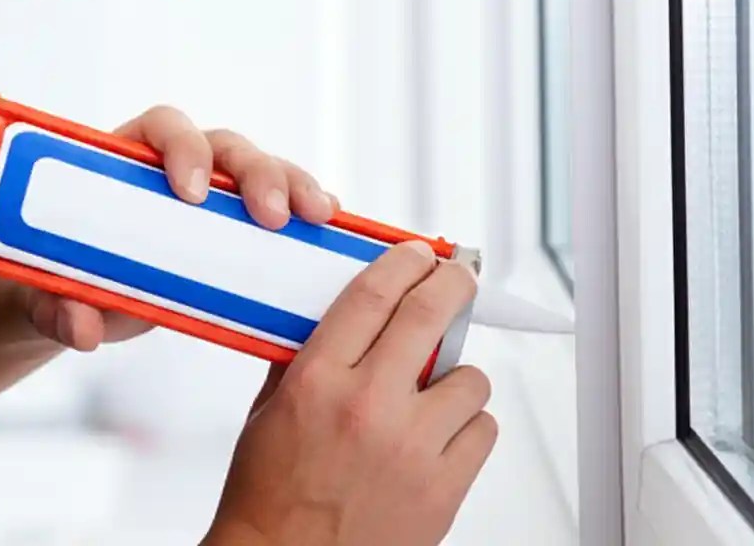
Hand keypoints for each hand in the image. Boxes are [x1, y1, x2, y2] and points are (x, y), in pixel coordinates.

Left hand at [21, 106, 338, 350]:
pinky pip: (283, 204)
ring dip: (294, 187)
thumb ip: (54, 307)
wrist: (85, 301)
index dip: (182, 149)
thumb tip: (79, 326)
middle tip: (272, 214)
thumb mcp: (48, 296)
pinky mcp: (243, 225)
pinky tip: (329, 227)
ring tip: (317, 217)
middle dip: (256, 173)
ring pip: (264, 171)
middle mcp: (179, 165)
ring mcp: (219, 194)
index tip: (192, 190)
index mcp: (127, 159)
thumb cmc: (62, 280)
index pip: (163, 128)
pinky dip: (307, 211)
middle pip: (227, 147)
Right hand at [203, 242, 497, 545]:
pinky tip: (442, 437)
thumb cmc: (268, 498)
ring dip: (457, 378)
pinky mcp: (441, 488)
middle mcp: (367, 407)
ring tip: (433, 397)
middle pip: (430, 314)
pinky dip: (468, 428)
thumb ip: (307, 361)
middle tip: (459, 279)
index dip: (403, 263)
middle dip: (453, 283)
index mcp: (317, 382)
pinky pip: (484, 430)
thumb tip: (345, 317)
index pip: (372, 295)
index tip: (419, 255)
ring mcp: (410, 448)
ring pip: (470, 378)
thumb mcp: (268, 414)